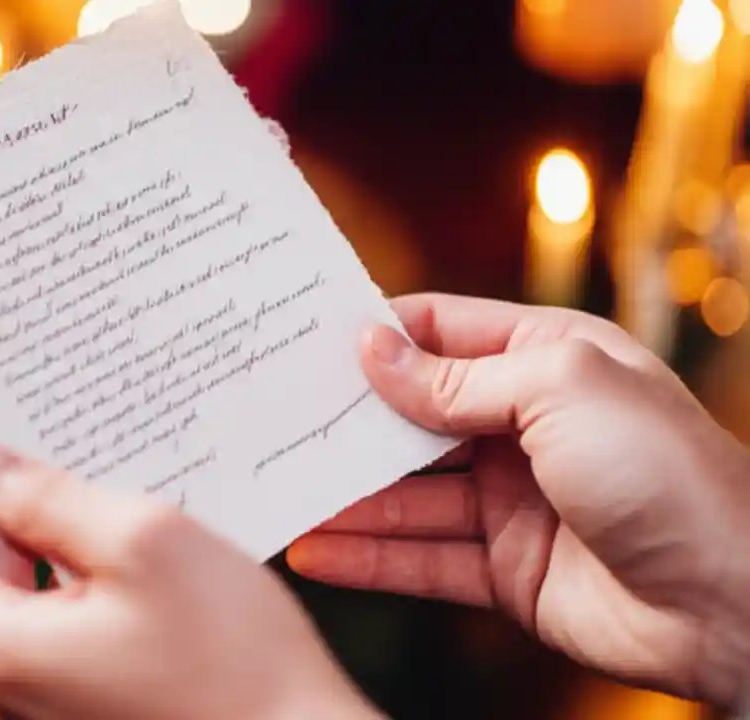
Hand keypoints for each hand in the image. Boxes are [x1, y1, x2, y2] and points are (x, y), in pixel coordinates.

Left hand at [0, 420, 379, 719]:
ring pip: (12, 593)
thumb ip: (45, 497)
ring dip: (34, 527)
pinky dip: (69, 566)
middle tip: (24, 425)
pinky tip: (116, 527)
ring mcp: (47, 697)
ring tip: (79, 465)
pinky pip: (55, 619)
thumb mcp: (140, 543)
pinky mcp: (88, 699)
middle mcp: (5, 683)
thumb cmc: (234, 654)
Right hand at [288, 294, 749, 707]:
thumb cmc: (667, 473)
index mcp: (547, 360)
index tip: (304, 341)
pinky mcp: (504, 569)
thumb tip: (374, 350)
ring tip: (279, 489)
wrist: (735, 601)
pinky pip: (421, 558)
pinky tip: (316, 551)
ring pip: (406, 493)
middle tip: (272, 418)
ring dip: (345, 494)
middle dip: (347, 419)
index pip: (443, 332)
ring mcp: (512, 500)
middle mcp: (524, 426)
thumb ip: (457, 379)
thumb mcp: (559, 390)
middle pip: (413, 416)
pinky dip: (367, 556)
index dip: (377, 335)